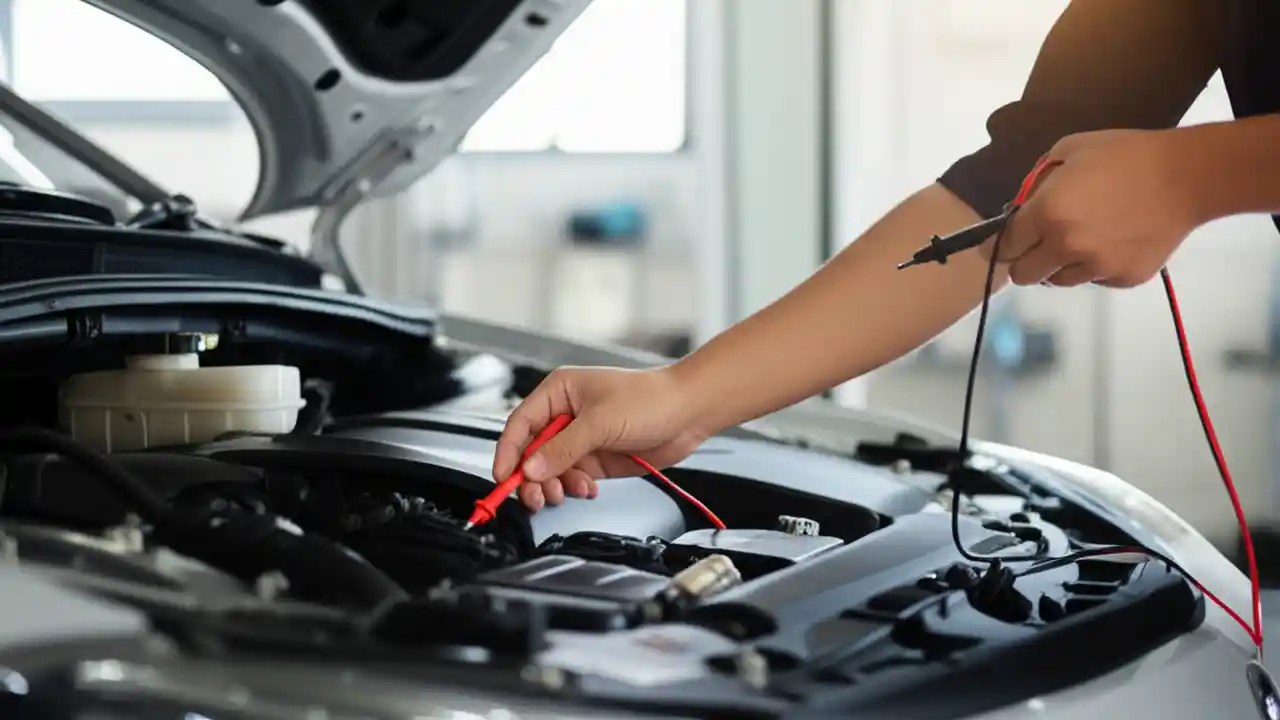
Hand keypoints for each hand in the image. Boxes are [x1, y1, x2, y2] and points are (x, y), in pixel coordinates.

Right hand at [493, 367, 709, 511]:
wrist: (688, 412)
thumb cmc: (650, 399)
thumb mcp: (600, 422)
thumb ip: (562, 448)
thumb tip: (530, 469)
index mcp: (559, 392)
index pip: (520, 424)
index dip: (508, 452)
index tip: (503, 477)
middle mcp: (565, 415)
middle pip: (531, 451)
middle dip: (531, 476)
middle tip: (535, 497)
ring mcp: (581, 438)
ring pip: (550, 469)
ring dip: (554, 485)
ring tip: (565, 493)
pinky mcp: (596, 459)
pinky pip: (573, 478)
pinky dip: (575, 487)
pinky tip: (589, 488)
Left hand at [995, 128, 1207, 287]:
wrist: (1186, 177)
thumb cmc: (1125, 155)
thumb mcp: (1070, 150)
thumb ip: (1037, 180)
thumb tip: (1020, 206)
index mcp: (1047, 213)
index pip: (1004, 246)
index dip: (998, 246)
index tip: (999, 245)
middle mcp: (1066, 246)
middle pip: (1023, 275)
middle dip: (1024, 261)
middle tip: (1038, 245)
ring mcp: (1096, 267)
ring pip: (1057, 281)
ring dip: (1059, 265)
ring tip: (1082, 239)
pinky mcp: (1122, 279)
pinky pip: (1093, 280)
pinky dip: (1094, 268)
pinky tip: (1112, 242)